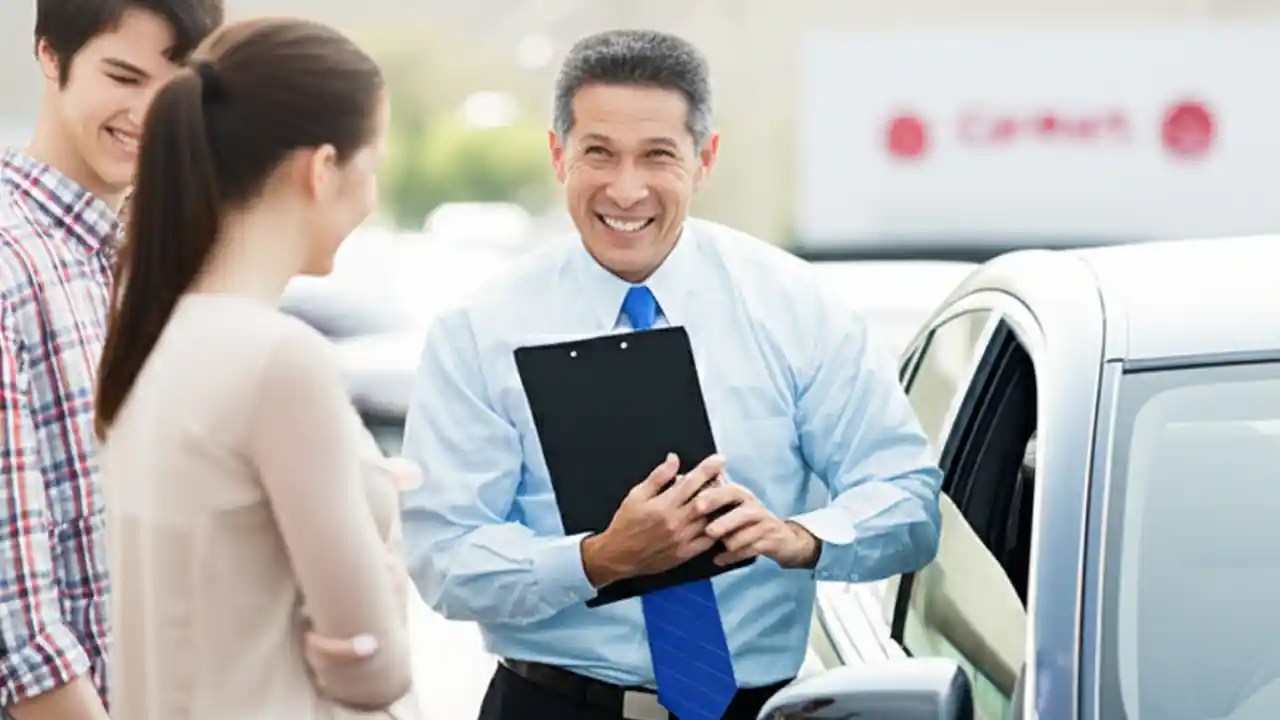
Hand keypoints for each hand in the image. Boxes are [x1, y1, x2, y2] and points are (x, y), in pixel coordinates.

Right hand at [581, 453, 725, 586]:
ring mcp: (682, 539)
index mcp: (663, 505)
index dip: (707, 469)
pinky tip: (721, 520)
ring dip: (720, 506)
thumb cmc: (625, 524)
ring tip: (726, 495)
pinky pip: (708, 541)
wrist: (618, 556)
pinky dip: (718, 529)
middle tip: (728, 476)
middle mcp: (675, 522)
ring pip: (710, 520)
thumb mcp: (636, 495)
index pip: (691, 482)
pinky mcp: (684, 554)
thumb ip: (658, 477)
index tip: (719, 459)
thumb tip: (674, 459)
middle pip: (705, 499)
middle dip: (719, 484)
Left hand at [698, 483, 820, 568]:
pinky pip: (749, 550)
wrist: (782, 539)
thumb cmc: (747, 520)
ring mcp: (764, 525)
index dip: (714, 496)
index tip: (697, 504)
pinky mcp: (770, 541)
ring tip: (717, 548)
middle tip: (709, 532)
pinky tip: (719, 560)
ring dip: (730, 543)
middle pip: (741, 512)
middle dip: (725, 522)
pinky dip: (733, 556)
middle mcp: (755, 507)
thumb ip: (710, 494)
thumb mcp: (732, 504)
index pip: (729, 491)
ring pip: (745, 535)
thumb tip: (681, 479)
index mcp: (742, 495)